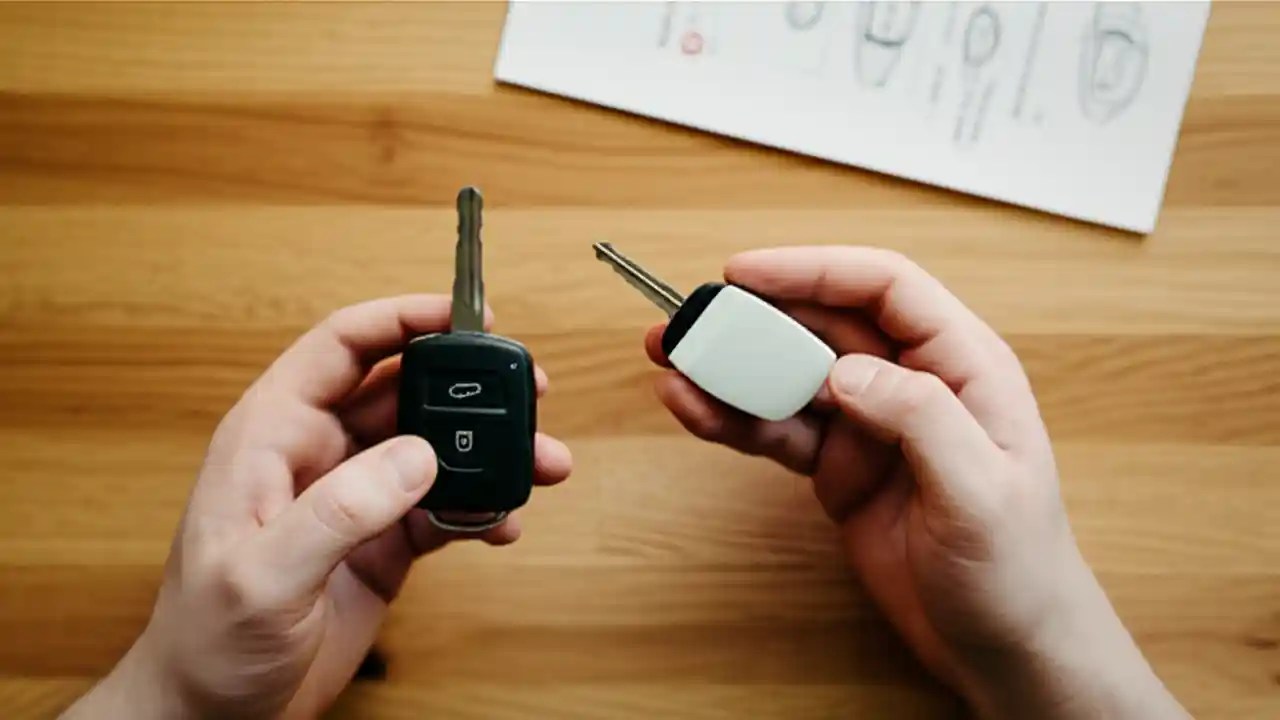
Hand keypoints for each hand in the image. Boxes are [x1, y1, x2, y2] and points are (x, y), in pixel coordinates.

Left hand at [62, 295, 571, 719]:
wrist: (215, 713)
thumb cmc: (207, 641)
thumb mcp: (262, 575)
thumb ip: (339, 510)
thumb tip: (418, 455)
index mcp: (273, 435)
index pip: (342, 347)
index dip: (403, 319)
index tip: (466, 314)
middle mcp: (319, 454)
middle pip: (406, 390)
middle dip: (472, 386)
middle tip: (531, 392)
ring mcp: (355, 497)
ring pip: (436, 448)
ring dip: (490, 452)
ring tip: (542, 464)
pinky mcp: (382, 542)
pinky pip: (444, 507)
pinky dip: (481, 508)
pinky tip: (504, 522)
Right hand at [646, 247, 1186, 719]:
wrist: (1004, 648)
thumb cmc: (1018, 569)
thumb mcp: (980, 491)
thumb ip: (918, 418)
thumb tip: (843, 371)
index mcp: (964, 368)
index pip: (885, 290)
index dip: (814, 271)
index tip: (745, 273)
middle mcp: (912, 384)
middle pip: (822, 326)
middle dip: (754, 318)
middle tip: (689, 324)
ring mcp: (870, 426)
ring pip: (789, 376)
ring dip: (731, 369)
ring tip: (672, 366)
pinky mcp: (839, 467)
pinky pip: (778, 429)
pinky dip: (736, 419)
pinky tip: (698, 410)